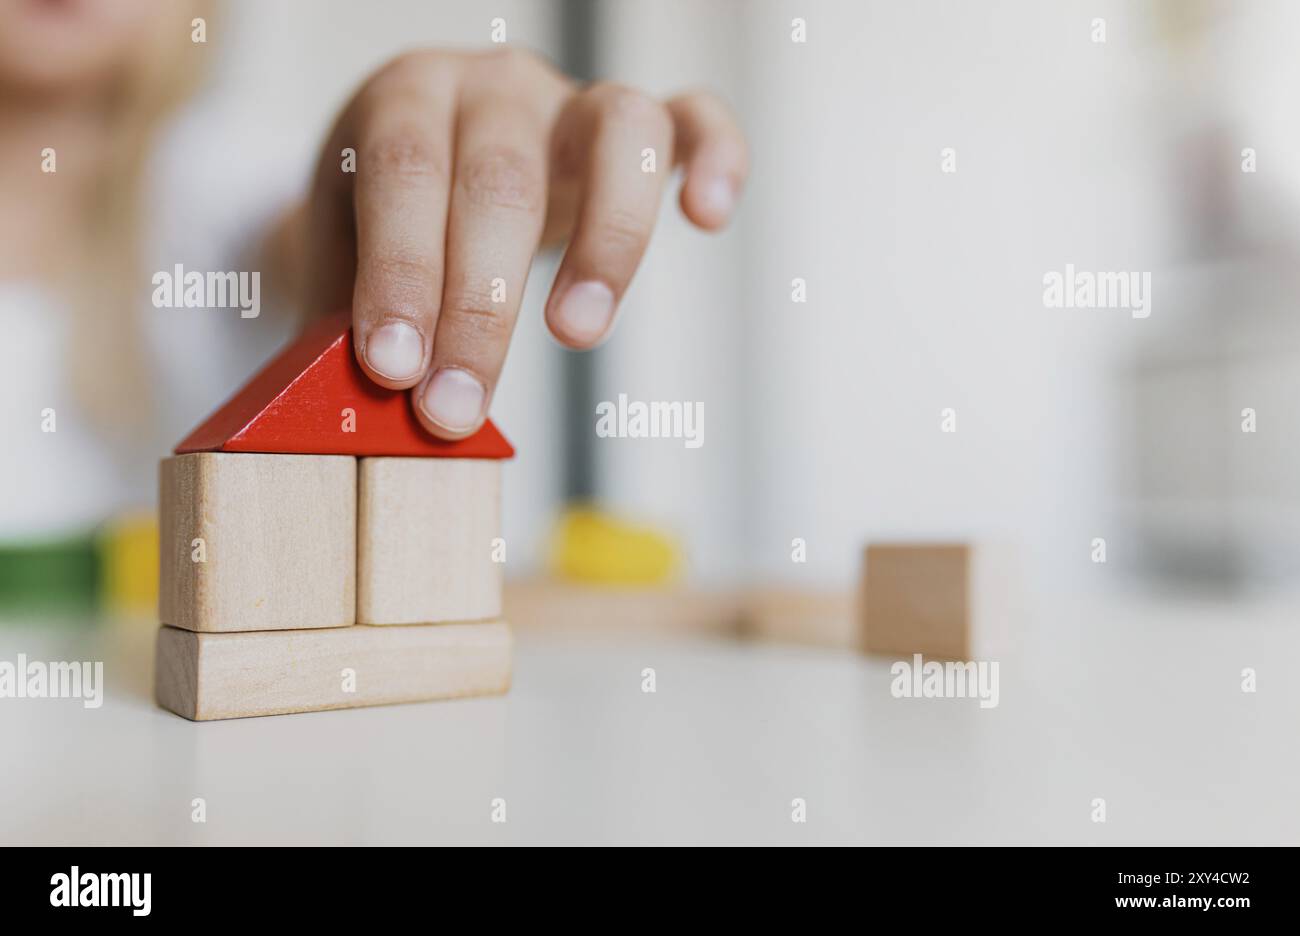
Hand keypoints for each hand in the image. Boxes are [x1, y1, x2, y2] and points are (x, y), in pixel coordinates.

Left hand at [304, 47, 747, 438]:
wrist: (431, 175)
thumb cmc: (389, 226)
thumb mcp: (349, 261)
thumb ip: (357, 319)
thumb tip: (368, 407)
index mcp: (405, 99)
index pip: (406, 175)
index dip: (401, 273)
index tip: (395, 368)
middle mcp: (493, 86)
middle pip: (500, 179)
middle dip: (479, 307)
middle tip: (456, 407)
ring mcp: (572, 99)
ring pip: (613, 134)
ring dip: (603, 243)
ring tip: (575, 335)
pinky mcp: (643, 124)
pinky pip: (696, 118)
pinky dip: (716, 156)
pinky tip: (707, 217)